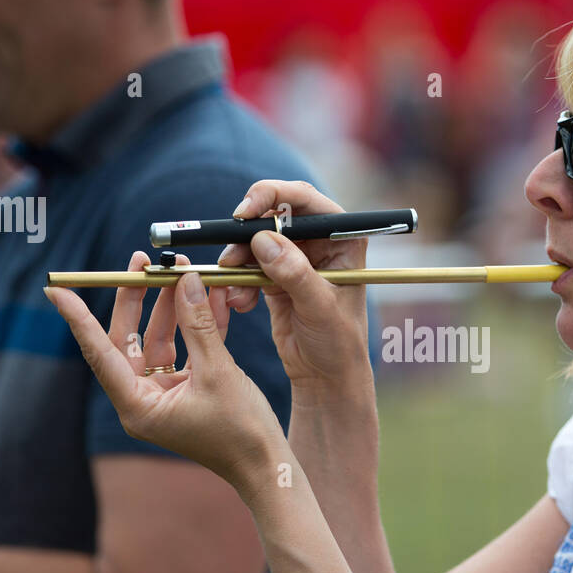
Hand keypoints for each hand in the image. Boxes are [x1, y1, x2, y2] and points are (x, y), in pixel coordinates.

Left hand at [43, 252, 286, 491]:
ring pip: (158, 339)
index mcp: (137, 406)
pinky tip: (207, 294)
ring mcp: (165, 394)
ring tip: (184, 270)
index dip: (78, 319)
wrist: (267, 465)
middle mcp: (144, 399)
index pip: (100, 353)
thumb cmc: (241, 431)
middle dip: (137, 299)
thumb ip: (199, 323)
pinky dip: (196, 324)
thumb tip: (185, 279)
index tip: (56, 290)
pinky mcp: (187, 388)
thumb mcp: (218, 371)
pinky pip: (184, 347)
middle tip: (142, 262)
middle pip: (128, 339)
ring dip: (173, 306)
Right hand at [220, 180, 371, 398]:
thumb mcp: (320, 308)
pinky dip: (237, 280)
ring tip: (235, 288)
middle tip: (230, 254)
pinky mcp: (274, 275)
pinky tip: (240, 303)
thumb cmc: (338, 342)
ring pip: (255, 239)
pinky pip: (246, 265)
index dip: (272, 196)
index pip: (305, 200)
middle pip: (274, 214)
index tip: (244, 213)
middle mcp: (319, 240)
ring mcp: (295, 256)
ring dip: (238, 260)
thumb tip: (264, 241)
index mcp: (342, 237)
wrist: (325, 376)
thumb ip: (295, 274)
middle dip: (247, 232)